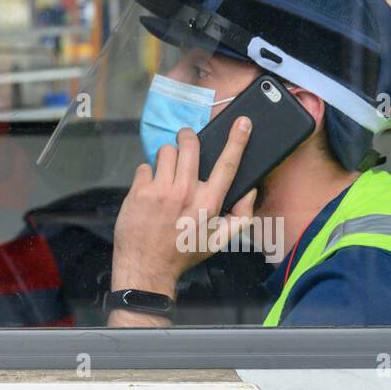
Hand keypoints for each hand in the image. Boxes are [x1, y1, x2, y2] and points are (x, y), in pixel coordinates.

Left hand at [108, 118, 256, 325]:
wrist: (147, 267)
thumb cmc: (183, 253)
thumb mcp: (219, 241)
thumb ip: (241, 216)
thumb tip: (250, 190)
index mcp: (209, 204)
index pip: (227, 165)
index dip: (237, 141)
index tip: (242, 122)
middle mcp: (186, 193)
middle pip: (190, 146)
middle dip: (187, 137)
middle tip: (185, 139)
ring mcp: (161, 191)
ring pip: (165, 152)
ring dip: (166, 157)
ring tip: (165, 172)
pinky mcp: (139, 192)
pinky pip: (145, 166)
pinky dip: (147, 174)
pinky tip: (149, 189)